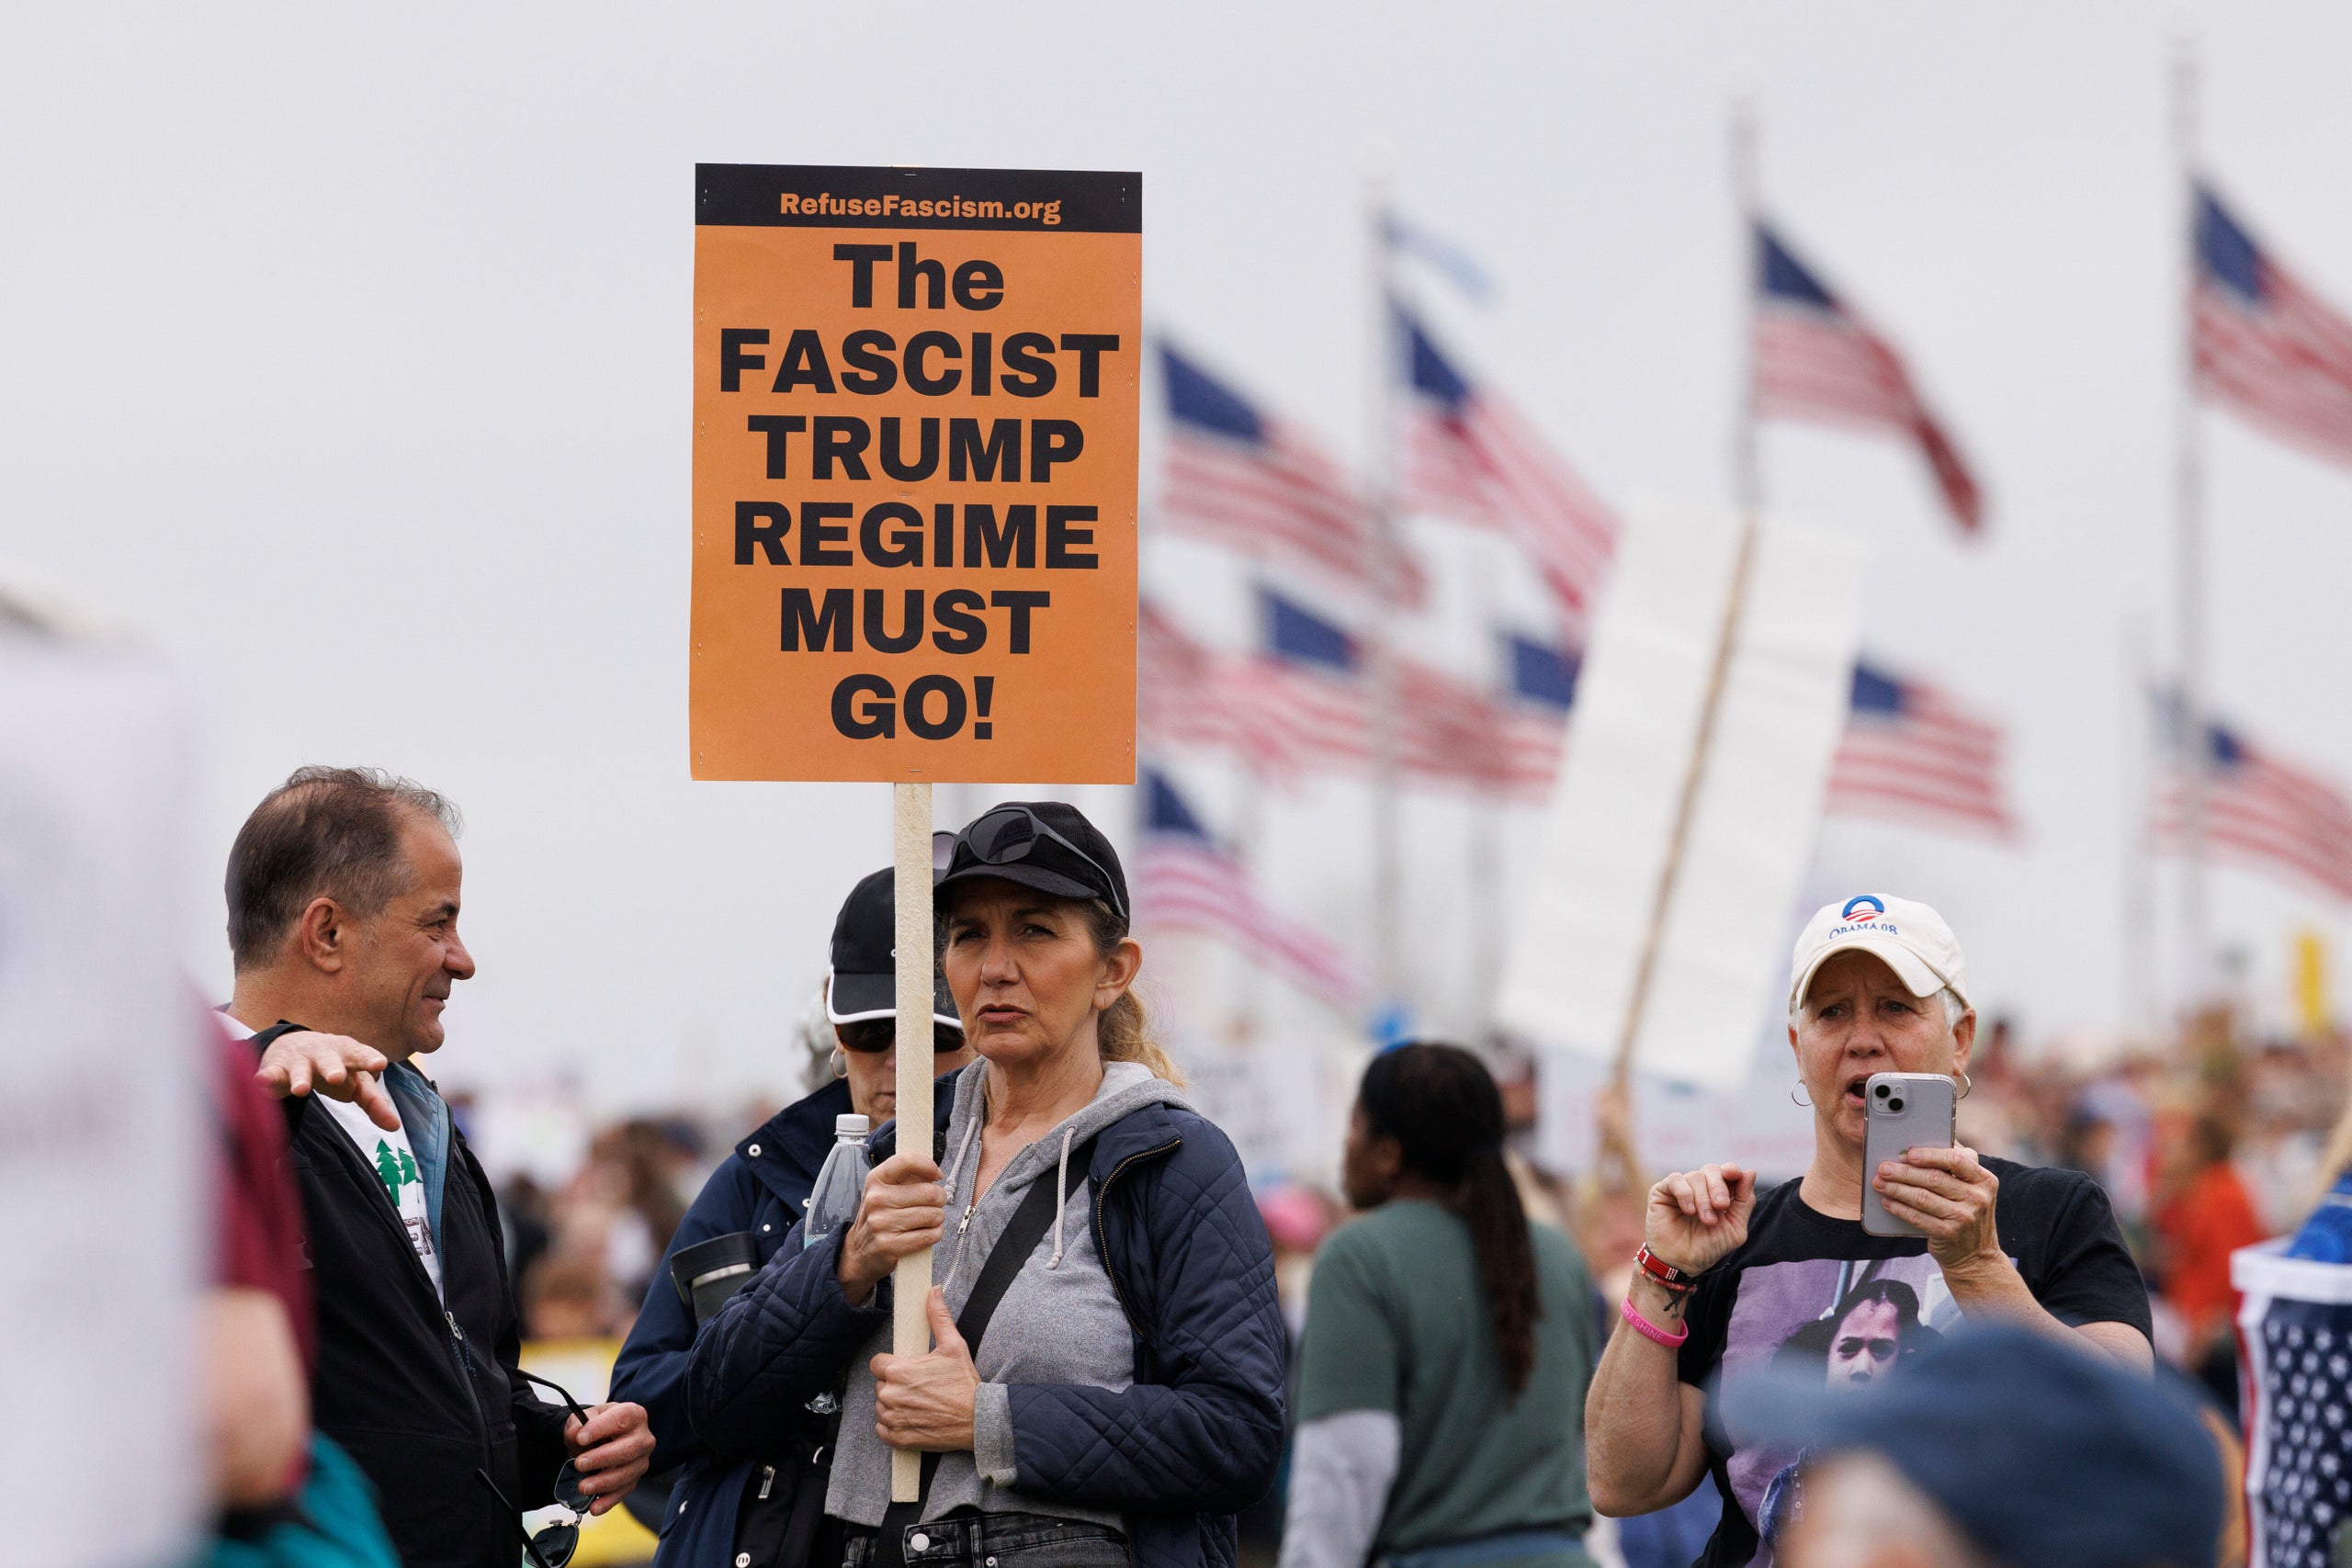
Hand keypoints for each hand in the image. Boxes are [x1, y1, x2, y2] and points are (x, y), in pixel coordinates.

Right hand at [254, 1031, 398, 1130]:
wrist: (298, 1045)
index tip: (379, 1064)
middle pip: (331, 1060)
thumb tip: (395, 1127)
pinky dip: (267, 1078)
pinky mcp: (278, 1068)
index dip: (369, 1059)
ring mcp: (301, 1060)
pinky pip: (272, 1073)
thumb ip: (375, 1103)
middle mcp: (325, 1054)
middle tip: (336, 1077)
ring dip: (301, 1078)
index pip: (362, 1056)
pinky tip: (261, 1082)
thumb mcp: (357, 1083)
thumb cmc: (337, 1068)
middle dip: (333, 1067)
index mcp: (349, 1054)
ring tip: (301, 1090)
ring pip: (300, 1068)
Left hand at [562, 1401, 652, 1514]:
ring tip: (583, 1487)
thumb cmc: (596, 1427)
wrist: (601, 1440)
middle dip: (602, 1458)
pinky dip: (608, 1501)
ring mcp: (641, 1460)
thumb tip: (576, 1435)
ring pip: (626, 1473)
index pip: (621, 1419)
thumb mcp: (584, 1419)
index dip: (600, 1428)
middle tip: (580, 1463)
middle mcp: (643, 1437)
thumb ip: (578, 1425)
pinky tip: (594, 1506)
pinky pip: (624, 1492)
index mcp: (633, 1415)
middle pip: (628, 1449)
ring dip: (603, 1482)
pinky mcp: (634, 1479)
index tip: (580, 1438)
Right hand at [837, 1152, 946, 1303]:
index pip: (907, 1162)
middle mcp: (876, 1199)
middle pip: (929, 1193)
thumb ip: (908, 1176)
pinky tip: (927, 1232)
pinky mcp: (890, 1245)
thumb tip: (934, 1174)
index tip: (936, 1175)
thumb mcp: (885, 1189)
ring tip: (928, 1220)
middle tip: (934, 1204)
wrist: (860, 1250)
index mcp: (876, 1180)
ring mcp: (882, 1223)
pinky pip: (929, 1235)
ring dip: (937, 1218)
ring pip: (932, 1215)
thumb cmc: (880, 1215)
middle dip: (939, 1199)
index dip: (928, 1166)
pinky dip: (935, 1234)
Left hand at [871, 1288, 978, 1451]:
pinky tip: (911, 1419)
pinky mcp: (897, 1437)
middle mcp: (890, 1394)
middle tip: (918, 1387)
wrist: (977, 1419)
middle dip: (894, 1385)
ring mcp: (892, 1418)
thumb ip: (938, 1317)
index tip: (906, 1369)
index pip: (877, 1364)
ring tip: (917, 1403)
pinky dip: (893, 1426)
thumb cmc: (964, 1383)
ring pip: (881, 1407)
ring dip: (894, 1405)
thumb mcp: (954, 1345)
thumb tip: (933, 1291)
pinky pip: (882, 1429)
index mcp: (898, 1370)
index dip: (891, 1365)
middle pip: (880, 1385)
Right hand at [1644, 1163, 1754, 1274]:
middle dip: (1719, 1187)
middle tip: (1722, 1206)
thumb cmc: (1708, 1247)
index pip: (1727, 1172)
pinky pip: (1676, 1180)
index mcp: (1719, 1193)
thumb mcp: (1735, 1228)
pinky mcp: (1662, 1191)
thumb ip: (1745, 1201)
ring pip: (1695, 1176)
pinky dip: (1685, 1194)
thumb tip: (1750, 1172)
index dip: (1732, 1169)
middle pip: (1712, 1170)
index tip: (1734, 1174)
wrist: (1682, 1262)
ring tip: (1706, 1220)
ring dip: (1703, 1199)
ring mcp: (1681, 1188)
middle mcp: (1700, 1187)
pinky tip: (1688, 1211)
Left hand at [1874, 1143, 2000, 1273]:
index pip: (1956, 1160)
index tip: (1908, 1153)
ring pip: (1922, 1198)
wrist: (1976, 1255)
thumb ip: (1954, 1167)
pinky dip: (1899, 1208)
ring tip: (1879, 1182)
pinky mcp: (1948, 1234)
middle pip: (1934, 1179)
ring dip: (1896, 1189)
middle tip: (1883, 1168)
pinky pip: (1917, 1217)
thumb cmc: (1966, 1211)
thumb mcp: (1972, 1189)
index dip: (1930, 1155)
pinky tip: (1887, 1201)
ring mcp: (1964, 1218)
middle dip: (1904, 1172)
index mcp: (1985, 1180)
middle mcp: (1978, 1198)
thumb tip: (1916, 1147)